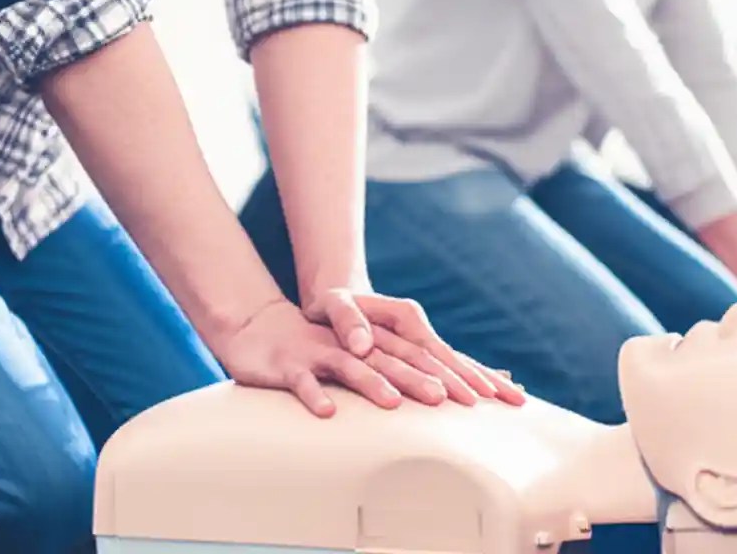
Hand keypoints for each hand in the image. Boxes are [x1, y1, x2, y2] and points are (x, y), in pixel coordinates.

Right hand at [214, 300, 445, 416]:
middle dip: (419, 379)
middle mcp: (352, 344)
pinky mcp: (289, 365)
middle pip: (392, 359)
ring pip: (350, 366)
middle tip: (445, 399)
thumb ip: (394, 368)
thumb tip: (442, 390)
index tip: (477, 395)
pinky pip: (302, 381)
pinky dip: (314, 394)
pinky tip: (327, 412)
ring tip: (392, 402)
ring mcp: (320, 352)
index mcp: (375, 340)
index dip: (448, 373)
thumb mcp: (357, 354)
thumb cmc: (317, 345)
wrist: (259, 325)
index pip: (420, 355)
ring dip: (371, 383)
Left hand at [302, 288, 524, 405]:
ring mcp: (424, 341)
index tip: (471, 397)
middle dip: (481, 382)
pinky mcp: (422, 351)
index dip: (452, 375)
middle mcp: (421, 329)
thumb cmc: (332, 306)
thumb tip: (363, 346)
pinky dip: (477, 377)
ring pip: (461, 363)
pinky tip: (498, 390)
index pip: (433, 352)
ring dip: (488, 381)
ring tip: (516, 398)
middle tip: (507, 402)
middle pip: (455, 360)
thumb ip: (347, 321)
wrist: (337, 300)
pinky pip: (453, 366)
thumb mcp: (332, 305)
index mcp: (406, 317)